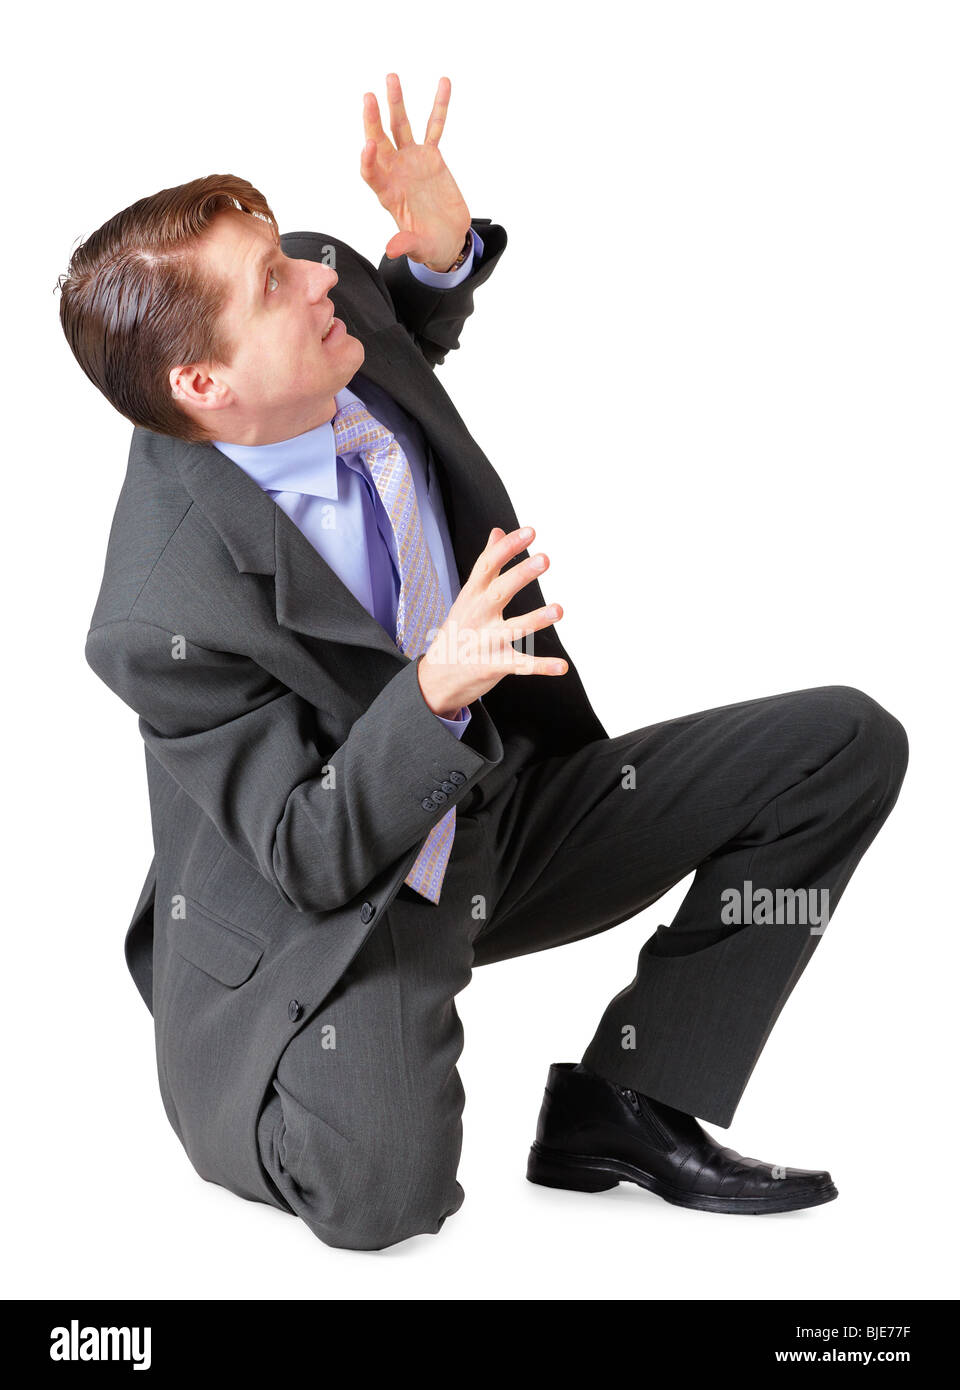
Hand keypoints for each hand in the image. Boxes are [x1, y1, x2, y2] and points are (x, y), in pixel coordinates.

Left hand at [361, 73, 471, 271]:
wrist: (447, 237)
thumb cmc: (429, 245)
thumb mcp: (418, 247)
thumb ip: (405, 244)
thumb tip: (392, 250)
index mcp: (388, 192)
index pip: (372, 172)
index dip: (368, 159)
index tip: (368, 145)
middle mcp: (395, 171)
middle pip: (380, 141)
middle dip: (373, 120)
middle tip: (369, 97)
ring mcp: (412, 160)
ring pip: (402, 126)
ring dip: (396, 103)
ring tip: (391, 78)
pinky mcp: (431, 156)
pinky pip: (434, 127)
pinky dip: (439, 106)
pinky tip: (442, 83)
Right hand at [417, 526, 567, 716]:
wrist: (435, 679)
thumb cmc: (457, 632)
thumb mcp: (467, 597)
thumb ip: (486, 565)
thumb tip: (498, 531)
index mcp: (471, 596)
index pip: (487, 566)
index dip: (507, 548)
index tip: (529, 532)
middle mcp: (477, 617)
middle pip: (498, 592)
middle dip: (520, 575)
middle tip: (544, 559)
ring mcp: (484, 642)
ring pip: (512, 629)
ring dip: (535, 620)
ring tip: (558, 610)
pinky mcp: (493, 666)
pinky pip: (520, 665)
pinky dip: (541, 667)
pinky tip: (562, 666)